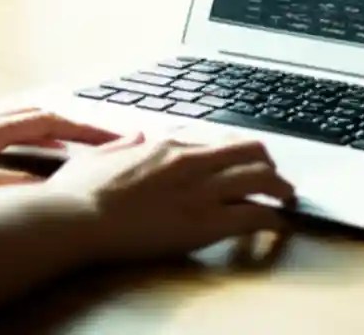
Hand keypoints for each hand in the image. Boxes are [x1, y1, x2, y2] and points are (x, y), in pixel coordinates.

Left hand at [0, 105, 120, 191]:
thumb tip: (38, 191)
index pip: (47, 122)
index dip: (87, 129)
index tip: (121, 138)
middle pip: (42, 114)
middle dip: (82, 125)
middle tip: (118, 138)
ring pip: (23, 119)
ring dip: (59, 128)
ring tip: (87, 143)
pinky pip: (6, 130)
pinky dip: (32, 136)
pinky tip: (32, 153)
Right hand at [45, 133, 295, 260]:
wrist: (76, 219)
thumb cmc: (78, 194)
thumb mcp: (98, 156)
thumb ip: (122, 145)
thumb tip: (136, 136)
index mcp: (166, 146)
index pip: (215, 141)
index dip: (233, 152)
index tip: (238, 161)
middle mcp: (190, 161)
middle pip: (248, 150)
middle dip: (267, 162)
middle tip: (274, 177)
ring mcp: (200, 191)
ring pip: (260, 177)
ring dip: (279, 188)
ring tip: (287, 199)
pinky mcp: (204, 222)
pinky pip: (254, 215)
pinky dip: (273, 220)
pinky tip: (279, 226)